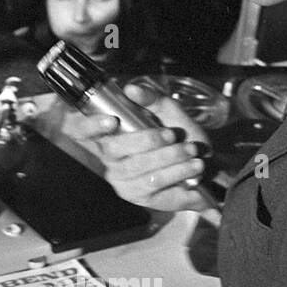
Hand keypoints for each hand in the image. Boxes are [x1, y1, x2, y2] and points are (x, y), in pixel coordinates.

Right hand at [63, 83, 213, 211]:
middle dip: (146, 141)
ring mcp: (122, 181)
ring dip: (168, 158)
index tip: (111, 120)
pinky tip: (192, 168)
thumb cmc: (180, 137)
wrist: (204, 166)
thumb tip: (131, 89)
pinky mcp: (138, 197)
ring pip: (137, 168)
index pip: (82, 131)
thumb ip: (152, 98)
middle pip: (114, 150)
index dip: (90, 126)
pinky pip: (154, 186)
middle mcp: (110, 159)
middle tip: (171, 135)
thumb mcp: (169, 112)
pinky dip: (176, 174)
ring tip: (191, 151)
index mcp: (109, 135)